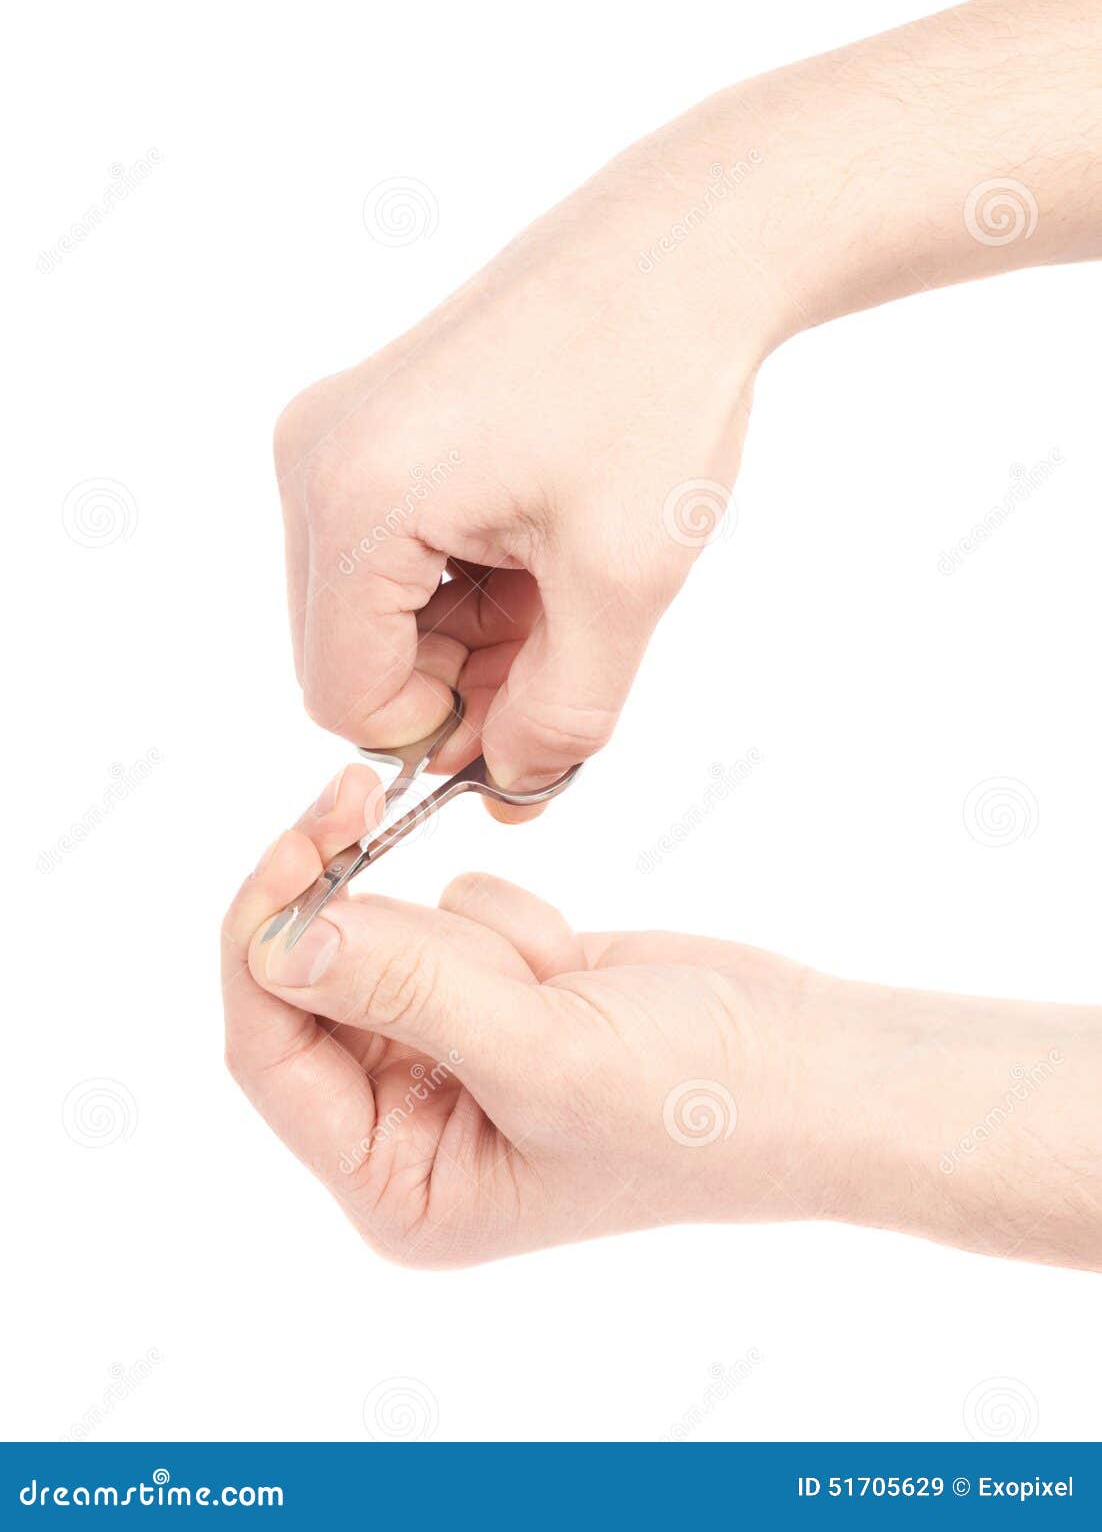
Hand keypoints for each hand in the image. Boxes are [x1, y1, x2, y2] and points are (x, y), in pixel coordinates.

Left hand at [223, 766, 1101, 1270]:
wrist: (819, 1067)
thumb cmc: (699, 1102)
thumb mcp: (545, 1057)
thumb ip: (405, 991)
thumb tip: (277, 940)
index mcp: (399, 1183)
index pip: (269, 1053)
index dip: (263, 937)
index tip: (297, 838)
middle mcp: (408, 1126)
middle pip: (312, 982)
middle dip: (365, 910)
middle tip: (368, 797)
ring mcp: (453, 1054)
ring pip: (383, 934)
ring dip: (462, 928)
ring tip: (559, 976)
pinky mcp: (498, 991)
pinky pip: (450, 912)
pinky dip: (510, 919)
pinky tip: (579, 964)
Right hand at [273, 156, 762, 787]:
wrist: (686, 246)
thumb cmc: (655, 390)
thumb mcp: (621, 583)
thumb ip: (563, 714)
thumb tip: (512, 788)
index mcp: (354, 502)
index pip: (346, 698)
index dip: (441, 736)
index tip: (533, 720)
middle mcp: (316, 461)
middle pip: (354, 654)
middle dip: (460, 680)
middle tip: (571, 649)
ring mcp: (338, 432)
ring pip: (379, 607)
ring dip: (471, 629)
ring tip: (572, 582)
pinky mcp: (373, 417)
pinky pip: (395, 548)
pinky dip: (467, 576)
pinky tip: (545, 541)